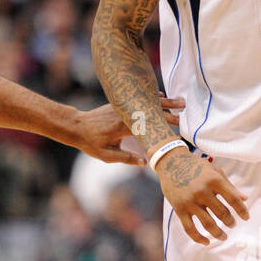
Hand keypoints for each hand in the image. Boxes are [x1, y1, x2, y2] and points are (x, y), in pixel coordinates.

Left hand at [71, 95, 185, 162]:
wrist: (76, 126)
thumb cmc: (90, 142)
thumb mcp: (106, 155)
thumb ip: (126, 158)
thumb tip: (145, 163)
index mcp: (122, 126)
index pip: (147, 125)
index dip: (163, 125)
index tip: (177, 127)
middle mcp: (124, 113)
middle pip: (151, 110)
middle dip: (169, 112)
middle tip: (184, 113)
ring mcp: (122, 106)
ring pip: (147, 102)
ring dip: (165, 102)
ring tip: (180, 102)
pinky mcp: (120, 104)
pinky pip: (139, 99)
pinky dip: (152, 98)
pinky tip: (162, 97)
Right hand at [156, 148, 248, 244]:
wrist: (171, 162)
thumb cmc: (197, 166)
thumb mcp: (215, 172)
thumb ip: (230, 186)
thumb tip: (245, 199)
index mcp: (214, 180)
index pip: (233, 200)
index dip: (242, 211)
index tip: (246, 218)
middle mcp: (202, 191)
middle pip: (222, 213)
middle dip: (230, 222)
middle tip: (232, 224)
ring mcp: (190, 202)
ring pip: (208, 224)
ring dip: (218, 233)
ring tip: (224, 236)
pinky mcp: (179, 209)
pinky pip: (190, 229)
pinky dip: (199, 238)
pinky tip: (206, 242)